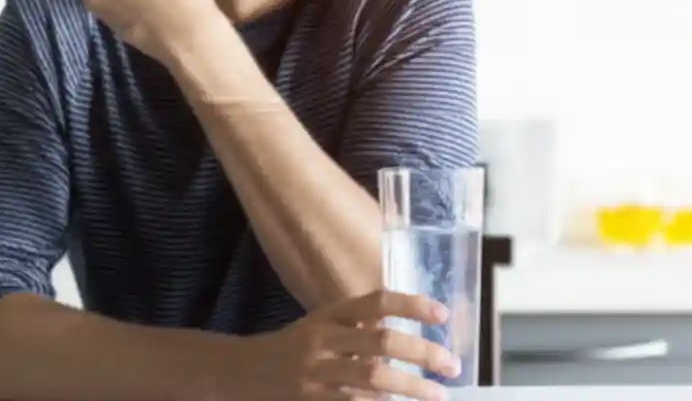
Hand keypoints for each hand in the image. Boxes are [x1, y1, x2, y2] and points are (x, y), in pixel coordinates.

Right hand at [211, 290, 461, 400]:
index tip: (443, 314)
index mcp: (329, 314)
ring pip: (372, 379)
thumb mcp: (324, 326)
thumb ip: (360, 327)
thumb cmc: (295, 348)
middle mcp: (322, 339)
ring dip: (411, 387)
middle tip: (451, 364)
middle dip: (422, 352)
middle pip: (380, 342)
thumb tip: (414, 336)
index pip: (375, 301)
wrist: (240, 373)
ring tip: (438, 395)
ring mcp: (314, 373)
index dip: (411, 305)